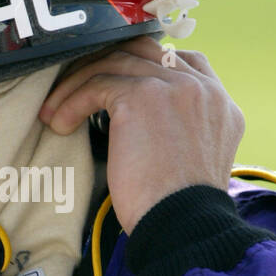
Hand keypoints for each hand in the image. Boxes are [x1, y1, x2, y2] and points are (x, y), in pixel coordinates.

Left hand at [38, 38, 244, 234]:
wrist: (182, 225)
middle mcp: (202, 88)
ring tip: (56, 112)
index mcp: (220, 103)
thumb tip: (144, 121)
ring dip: (77, 86)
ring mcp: (173, 87)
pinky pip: (96, 85)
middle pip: (143, 51)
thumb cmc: (178, 208)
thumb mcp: (193, 158)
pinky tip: (60, 123)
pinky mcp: (143, 96)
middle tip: (74, 88)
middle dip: (104, 65)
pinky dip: (72, 102)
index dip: (141, 64)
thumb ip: (181, 127)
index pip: (180, 59)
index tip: (112, 81)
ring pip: (114, 64)